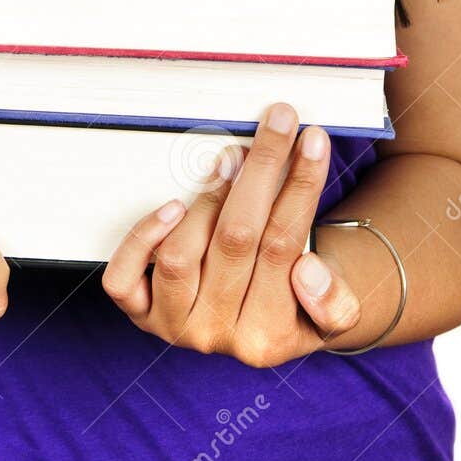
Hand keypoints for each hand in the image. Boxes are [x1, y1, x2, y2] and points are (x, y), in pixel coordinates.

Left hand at [101, 102, 361, 365]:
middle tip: (275, 122)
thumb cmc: (295, 306)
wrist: (259, 330)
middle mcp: (218, 335)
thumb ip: (335, 301)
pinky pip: (124, 279)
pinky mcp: (141, 314)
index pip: (285, 244)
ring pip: (180, 256)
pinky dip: (142, 240)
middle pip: (237, 238)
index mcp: (269, 338)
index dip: (300, 184)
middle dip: (260, 169)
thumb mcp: (335, 313)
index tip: (310, 138)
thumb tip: (306, 269)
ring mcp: (174, 325)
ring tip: (232, 160)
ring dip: (207, 197)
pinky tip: (171, 207)